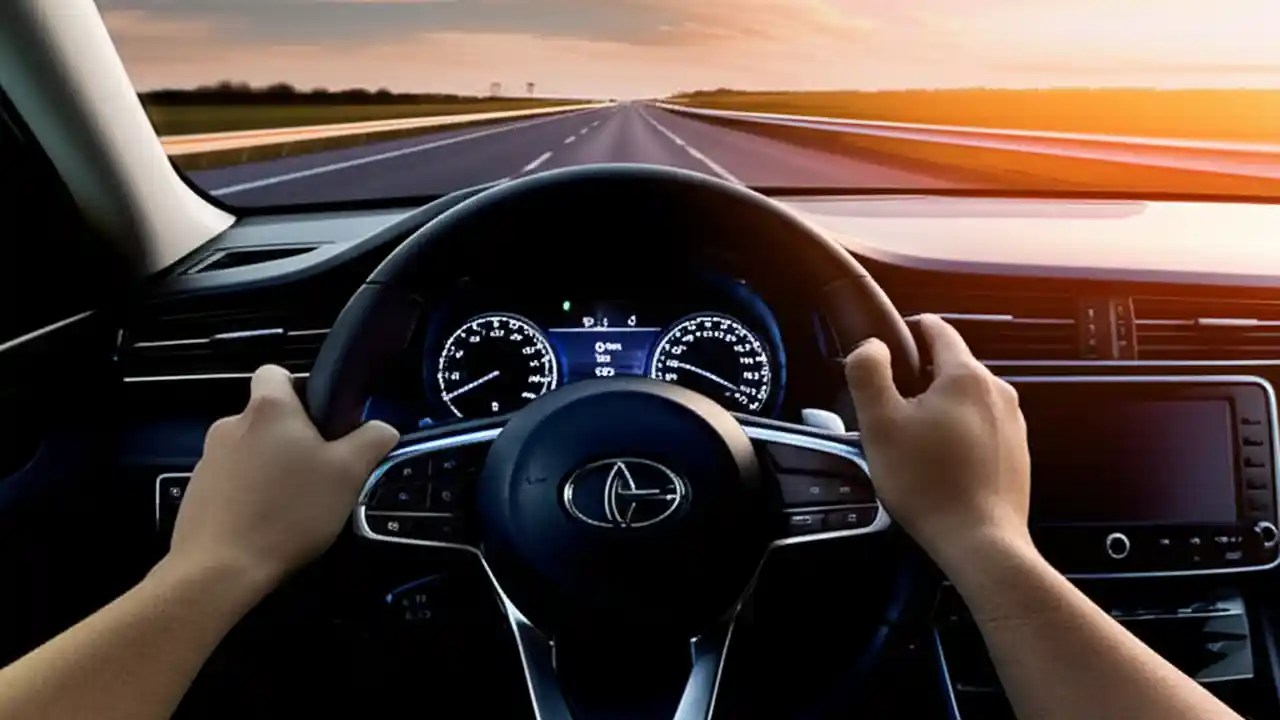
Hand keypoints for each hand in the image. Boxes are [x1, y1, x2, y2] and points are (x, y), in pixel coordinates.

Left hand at [167, 365, 398, 590]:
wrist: (220, 568)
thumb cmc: (290, 511)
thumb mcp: (348, 474)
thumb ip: (372, 441)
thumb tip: (383, 428)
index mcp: (269, 409)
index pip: (276, 372)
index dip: (300, 389)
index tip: (321, 422)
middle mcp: (231, 423)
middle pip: (268, 417)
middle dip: (291, 438)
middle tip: (319, 472)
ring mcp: (207, 458)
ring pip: (249, 451)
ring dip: (269, 467)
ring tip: (292, 505)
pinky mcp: (196, 491)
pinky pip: (230, 480)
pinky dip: (247, 493)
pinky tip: (264, 524)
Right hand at [844, 315, 1031, 568]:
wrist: (979, 541)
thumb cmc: (926, 482)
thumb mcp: (880, 424)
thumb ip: (869, 373)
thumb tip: (872, 346)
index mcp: (966, 376)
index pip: (938, 330)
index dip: (910, 330)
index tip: (889, 345)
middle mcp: (998, 392)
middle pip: (952, 367)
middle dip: (921, 378)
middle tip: (890, 407)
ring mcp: (1014, 423)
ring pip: (967, 399)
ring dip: (940, 408)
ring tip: (913, 439)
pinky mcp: (1018, 453)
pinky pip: (981, 428)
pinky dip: (959, 433)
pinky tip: (941, 462)